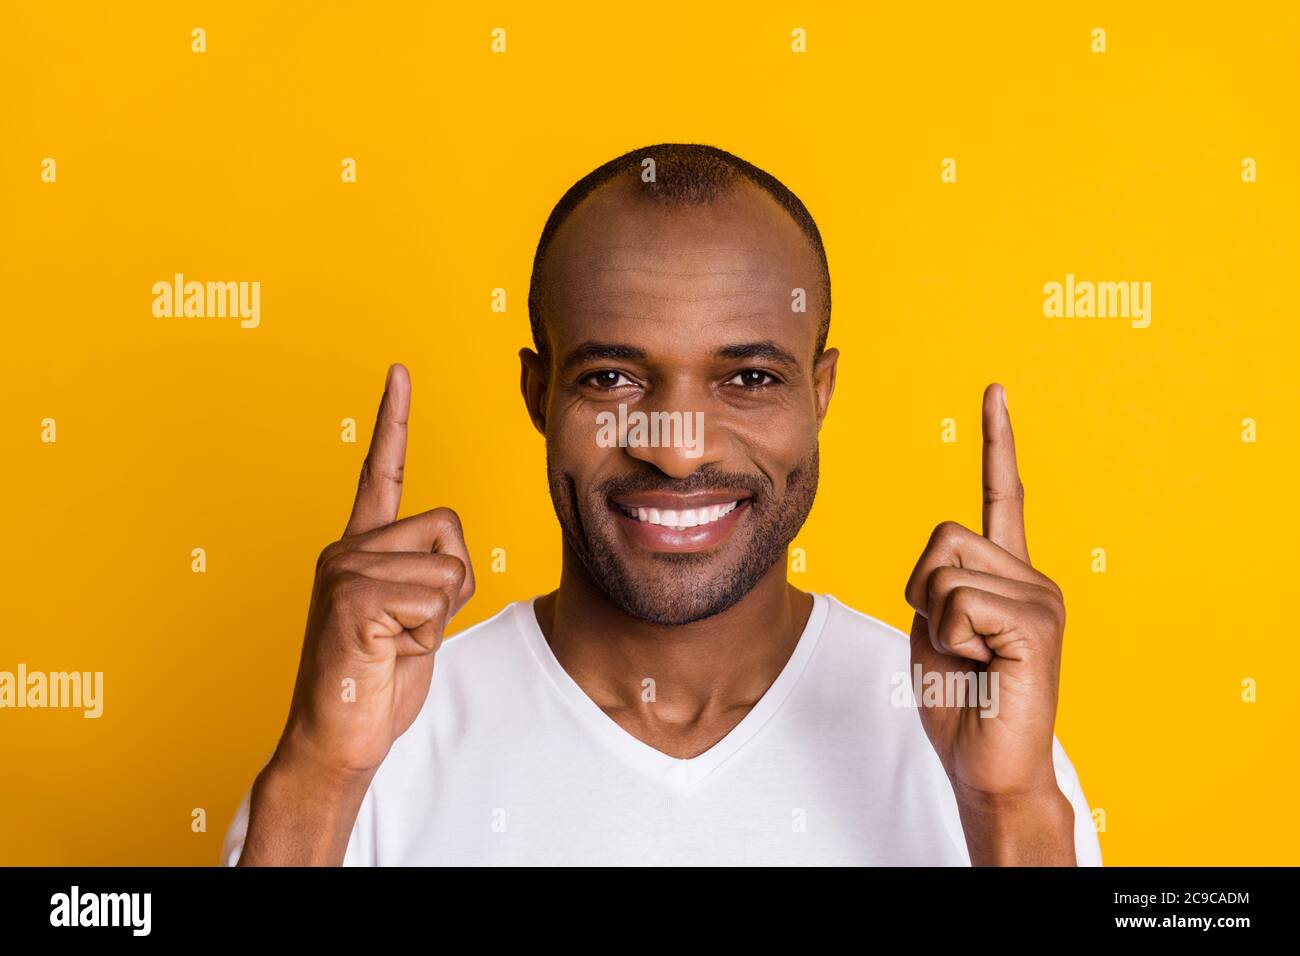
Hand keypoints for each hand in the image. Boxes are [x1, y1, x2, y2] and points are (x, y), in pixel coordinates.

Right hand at [277, 363, 474, 777]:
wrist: (337, 739)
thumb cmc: (377, 679)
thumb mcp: (413, 617)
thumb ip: (427, 576)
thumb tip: (452, 561)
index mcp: (360, 546)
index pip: (381, 471)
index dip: (393, 420)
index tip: (399, 371)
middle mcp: (345, 547)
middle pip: (450, 529)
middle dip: (451, 587)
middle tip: (405, 630)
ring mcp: (343, 569)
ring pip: (448, 569)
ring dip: (437, 616)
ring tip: (391, 644)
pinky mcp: (351, 599)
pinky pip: (434, 599)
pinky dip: (424, 636)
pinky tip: (384, 653)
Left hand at [904, 383, 1071, 861]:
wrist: (987, 766)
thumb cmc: (960, 703)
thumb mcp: (936, 629)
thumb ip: (938, 584)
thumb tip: (934, 566)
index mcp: (1008, 574)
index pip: (1003, 494)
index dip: (996, 442)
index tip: (994, 391)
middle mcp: (1033, 577)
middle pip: (941, 536)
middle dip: (922, 590)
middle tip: (953, 643)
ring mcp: (1041, 599)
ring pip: (943, 569)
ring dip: (936, 619)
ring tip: (970, 659)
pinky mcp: (1037, 625)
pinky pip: (958, 602)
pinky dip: (951, 638)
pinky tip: (981, 667)